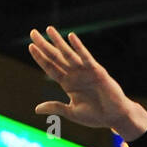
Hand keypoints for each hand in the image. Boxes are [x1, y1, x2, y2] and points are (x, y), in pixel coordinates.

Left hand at [29, 27, 146, 139]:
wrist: (115, 117)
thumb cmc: (96, 116)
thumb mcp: (72, 112)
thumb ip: (55, 107)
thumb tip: (37, 109)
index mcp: (68, 84)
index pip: (51, 68)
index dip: (40, 58)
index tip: (31, 47)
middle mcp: (75, 74)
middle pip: (56, 57)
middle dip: (44, 45)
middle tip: (33, 32)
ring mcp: (85, 71)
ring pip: (68, 54)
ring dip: (58, 42)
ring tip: (49, 30)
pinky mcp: (96, 70)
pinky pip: (86, 57)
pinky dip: (79, 47)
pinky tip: (71, 37)